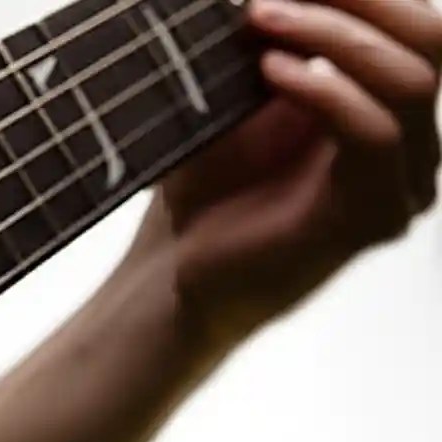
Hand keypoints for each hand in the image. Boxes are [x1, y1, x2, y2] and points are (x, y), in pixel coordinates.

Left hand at [135, 0, 441, 352]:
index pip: (420, 27)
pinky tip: (271, 70)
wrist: (175, 265)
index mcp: (392, 111)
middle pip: (432, 42)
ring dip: (333, 36)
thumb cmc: (206, 180)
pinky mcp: (370, 219)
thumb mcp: (244, 91)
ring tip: (260, 16)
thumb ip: (280, 35)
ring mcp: (401, 186)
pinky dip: (324, 89)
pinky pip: (373, 135)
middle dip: (361, 0)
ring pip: (407, 83)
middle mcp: (413, 147)